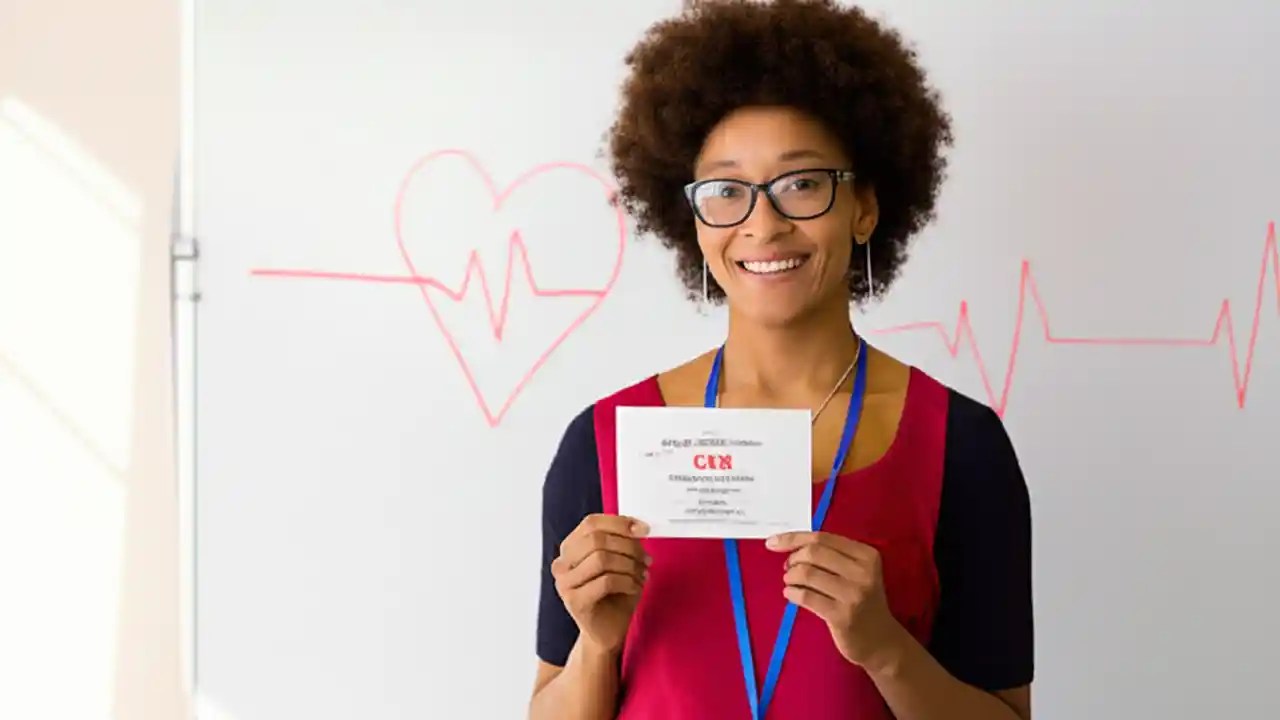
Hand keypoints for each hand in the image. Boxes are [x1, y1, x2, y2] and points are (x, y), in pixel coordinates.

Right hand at [551, 514, 650, 653]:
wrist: (607, 633)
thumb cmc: (615, 596)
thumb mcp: (620, 562)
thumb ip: (623, 542)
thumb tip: (638, 526)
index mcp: (570, 549)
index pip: (591, 523)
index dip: (619, 522)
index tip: (643, 529)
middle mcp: (562, 564)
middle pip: (596, 540)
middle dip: (628, 546)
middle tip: (645, 559)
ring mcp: (565, 584)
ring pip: (601, 559)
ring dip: (629, 565)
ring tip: (642, 574)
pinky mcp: (575, 602)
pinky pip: (606, 581)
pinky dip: (627, 582)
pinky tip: (635, 588)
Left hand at [766, 531, 907, 670]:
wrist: (882, 642)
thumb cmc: (862, 603)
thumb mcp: (856, 574)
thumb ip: (831, 556)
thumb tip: (789, 545)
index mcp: (867, 555)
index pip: (822, 538)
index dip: (793, 538)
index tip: (772, 542)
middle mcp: (863, 572)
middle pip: (813, 552)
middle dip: (793, 559)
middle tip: (788, 569)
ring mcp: (853, 594)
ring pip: (807, 573)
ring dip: (790, 577)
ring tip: (790, 583)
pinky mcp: (842, 616)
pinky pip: (805, 596)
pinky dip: (791, 592)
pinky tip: (791, 594)